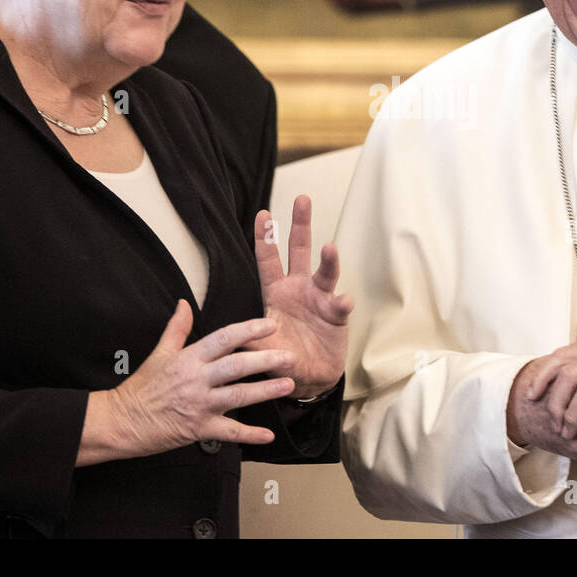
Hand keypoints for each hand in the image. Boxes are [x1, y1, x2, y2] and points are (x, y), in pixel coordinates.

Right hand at [83, 302, 296, 464]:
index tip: (271, 325)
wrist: (120, 421)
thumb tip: (184, 303)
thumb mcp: (159, 353)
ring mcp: (199, 405)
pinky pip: (229, 432)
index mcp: (189, 358)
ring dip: (266, 391)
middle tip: (290, 357)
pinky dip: (249, 434)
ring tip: (288, 386)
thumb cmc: (141, 388)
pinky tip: (268, 435)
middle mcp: (197, 379)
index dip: (249, 330)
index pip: (224, 339)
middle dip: (266, 361)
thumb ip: (177, 328)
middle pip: (237, 366)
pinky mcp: (198, 429)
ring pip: (239, 396)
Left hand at [248, 196, 352, 398]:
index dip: (264, 237)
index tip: (262, 214)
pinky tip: (343, 300)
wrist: (310, 377)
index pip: (268, 260)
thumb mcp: (260, 350)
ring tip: (330, 248)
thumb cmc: (282, 357)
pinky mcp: (337, 315)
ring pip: (325, 272)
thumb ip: (250, 342)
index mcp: (276, 291)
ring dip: (328, 260)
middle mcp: (298, 288)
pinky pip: (340, 306)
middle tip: (302, 199)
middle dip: (300, 224)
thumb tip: (233, 339)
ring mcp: (320, 299)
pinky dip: (342, 302)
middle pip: (299, 250)